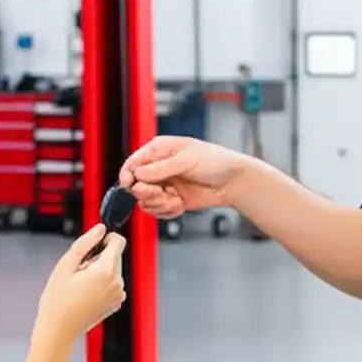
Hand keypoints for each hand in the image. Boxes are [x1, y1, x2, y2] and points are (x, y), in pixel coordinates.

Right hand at [33, 224, 126, 346]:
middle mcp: (117, 283)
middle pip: (115, 255)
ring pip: (114, 269)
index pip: (119, 241)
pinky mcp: (116, 303)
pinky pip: (113, 283)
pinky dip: (103, 283)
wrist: (58, 331)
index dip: (105, 239)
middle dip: (99, 257)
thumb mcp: (65, 265)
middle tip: (79, 271)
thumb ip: (86, 243)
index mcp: (106, 271)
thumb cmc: (57, 300)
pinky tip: (86, 294)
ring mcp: (118, 295)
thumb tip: (101, 229)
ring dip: (100, 271)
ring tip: (80, 285)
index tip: (92, 247)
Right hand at [119, 136, 248, 218]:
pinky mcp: (171, 200)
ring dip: (159, 204)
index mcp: (159, 151)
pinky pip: (158, 211)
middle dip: (147, 193)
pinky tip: (180, 205)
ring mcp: (164, 185)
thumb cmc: (215, 161)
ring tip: (175, 200)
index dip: (128, 176)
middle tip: (162, 194)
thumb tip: (138, 174)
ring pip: (145, 201)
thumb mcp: (187, 159)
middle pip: (136, 185)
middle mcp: (158, 168)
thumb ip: (161, 168)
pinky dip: (167, 211)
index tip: (133, 186)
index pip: (132, 163)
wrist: (232, 181)